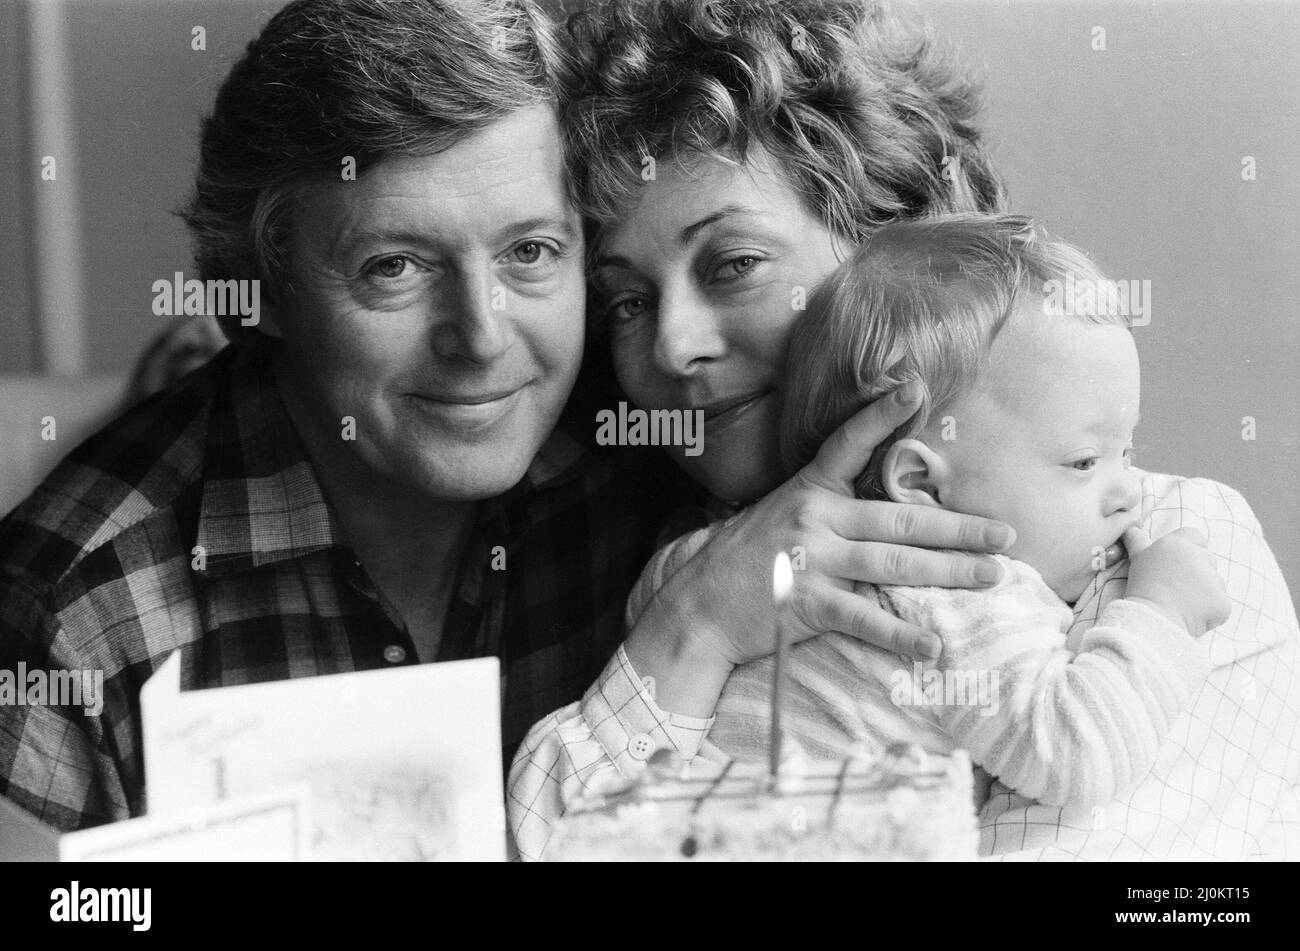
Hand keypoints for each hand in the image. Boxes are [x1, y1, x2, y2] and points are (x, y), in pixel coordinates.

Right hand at [641, 382, 1015, 668]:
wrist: (699, 604)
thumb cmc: (747, 559)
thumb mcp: (783, 514)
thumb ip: (830, 506)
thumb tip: (888, 507)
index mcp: (810, 489)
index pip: (849, 444)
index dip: (882, 415)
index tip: (916, 386)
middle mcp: (815, 517)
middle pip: (901, 519)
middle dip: (960, 528)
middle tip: (1007, 534)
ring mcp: (812, 559)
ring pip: (895, 564)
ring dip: (950, 572)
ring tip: (992, 577)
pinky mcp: (805, 602)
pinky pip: (863, 617)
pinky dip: (900, 634)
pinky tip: (933, 645)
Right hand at [1123, 526, 1230, 636]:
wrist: (1152, 619)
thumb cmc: (1142, 589)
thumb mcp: (1138, 560)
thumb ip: (1137, 541)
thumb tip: (1129, 528)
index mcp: (1178, 544)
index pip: (1195, 536)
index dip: (1188, 549)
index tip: (1176, 564)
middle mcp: (1199, 556)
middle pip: (1207, 560)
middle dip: (1196, 573)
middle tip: (1176, 587)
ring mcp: (1214, 580)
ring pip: (1214, 583)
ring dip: (1203, 593)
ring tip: (1181, 604)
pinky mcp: (1222, 602)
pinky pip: (1219, 606)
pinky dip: (1209, 613)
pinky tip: (1191, 617)